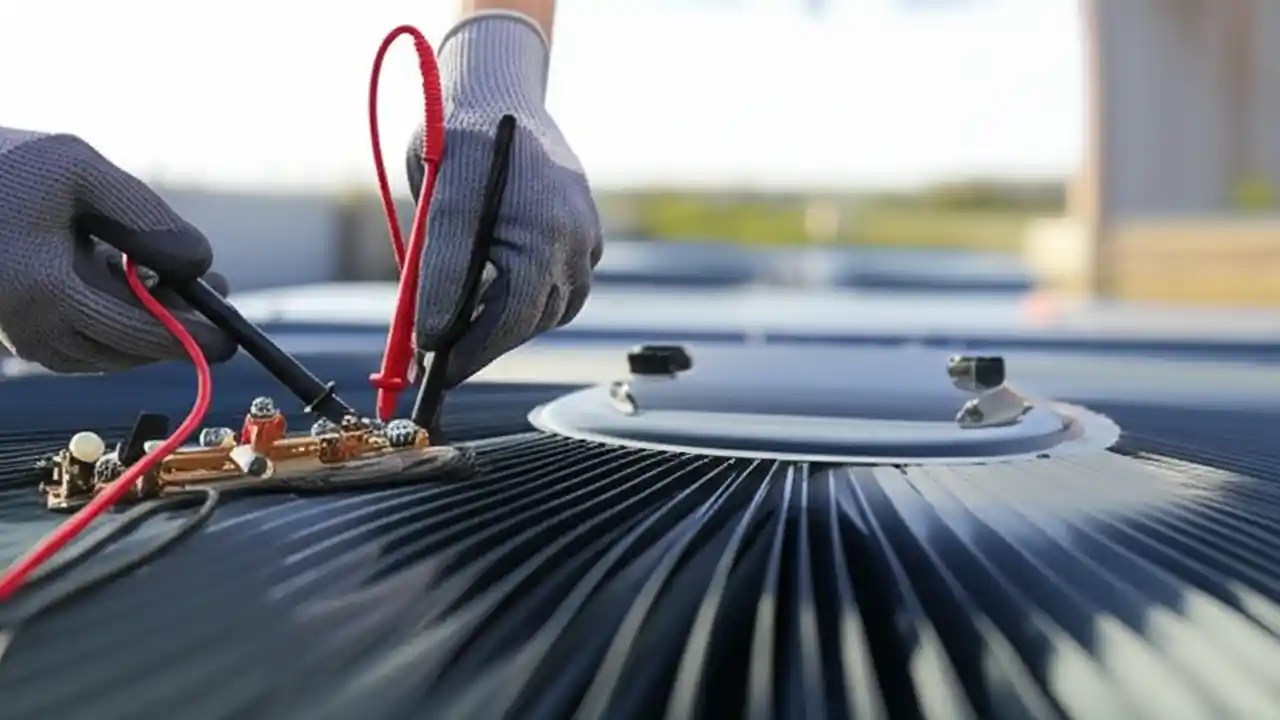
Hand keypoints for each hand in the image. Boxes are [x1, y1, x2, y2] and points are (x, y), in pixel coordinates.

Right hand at [0, 128, 235, 371]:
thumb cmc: (4, 169)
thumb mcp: (79, 172)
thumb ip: (144, 217)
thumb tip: (201, 264)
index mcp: (43, 290)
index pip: (136, 332)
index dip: (190, 337)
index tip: (231, 336)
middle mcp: (30, 326)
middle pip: (128, 349)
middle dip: (179, 327)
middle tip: (217, 293)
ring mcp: (22, 335)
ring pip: (108, 351)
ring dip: (151, 325)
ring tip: (183, 283)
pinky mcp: (21, 331)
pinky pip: (84, 343)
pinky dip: (118, 322)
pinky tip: (137, 282)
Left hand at [406, 11, 601, 386]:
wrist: (498, 93)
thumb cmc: (458, 139)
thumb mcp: (437, 203)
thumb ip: (436, 273)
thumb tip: (428, 338)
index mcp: (542, 231)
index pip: (510, 318)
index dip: (472, 352)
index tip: (438, 372)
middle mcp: (573, 237)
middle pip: (534, 318)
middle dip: (486, 340)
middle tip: (442, 354)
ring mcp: (586, 234)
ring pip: (553, 306)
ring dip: (509, 320)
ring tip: (466, 321)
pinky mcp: (588, 232)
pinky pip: (565, 285)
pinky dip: (532, 295)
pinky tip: (497, 286)